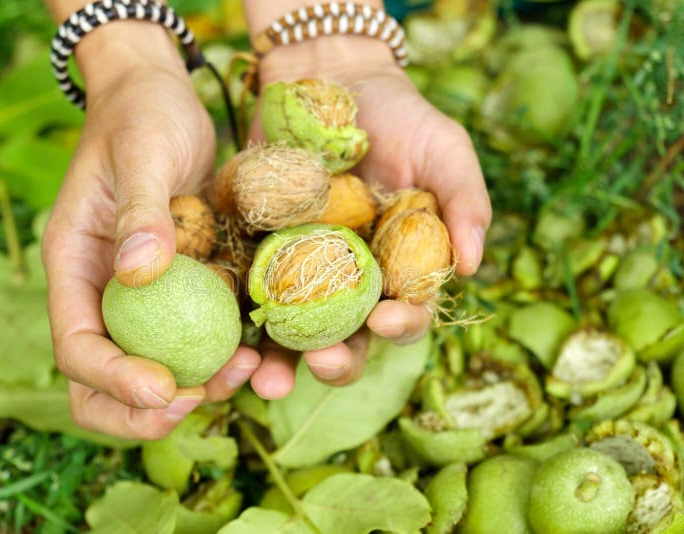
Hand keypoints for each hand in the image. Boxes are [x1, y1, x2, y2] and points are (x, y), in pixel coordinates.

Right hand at [41, 23, 260, 439]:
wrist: (162, 97)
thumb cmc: (143, 114)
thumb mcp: (142, 152)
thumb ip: (139, 211)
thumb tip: (139, 274)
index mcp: (74, 267)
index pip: (76, 348)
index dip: (114, 381)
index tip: (166, 389)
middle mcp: (102, 293)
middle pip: (101, 383)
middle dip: (143, 410)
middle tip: (197, 401)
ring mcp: (142, 296)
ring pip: (152, 370)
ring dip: (194, 388)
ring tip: (244, 373)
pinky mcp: (182, 289)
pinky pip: (197, 339)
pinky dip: (222, 356)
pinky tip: (258, 350)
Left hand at [247, 36, 491, 398]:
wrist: (328, 78)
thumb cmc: (398, 116)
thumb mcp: (444, 149)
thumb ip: (466, 202)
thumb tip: (473, 267)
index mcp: (397, 270)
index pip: (404, 314)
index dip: (400, 327)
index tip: (387, 323)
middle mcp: (347, 283)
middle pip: (344, 339)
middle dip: (335, 361)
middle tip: (321, 362)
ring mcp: (296, 270)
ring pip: (288, 332)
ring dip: (277, 359)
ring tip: (262, 375)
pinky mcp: (252, 250)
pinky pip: (241, 290)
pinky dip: (233, 314)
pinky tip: (225, 330)